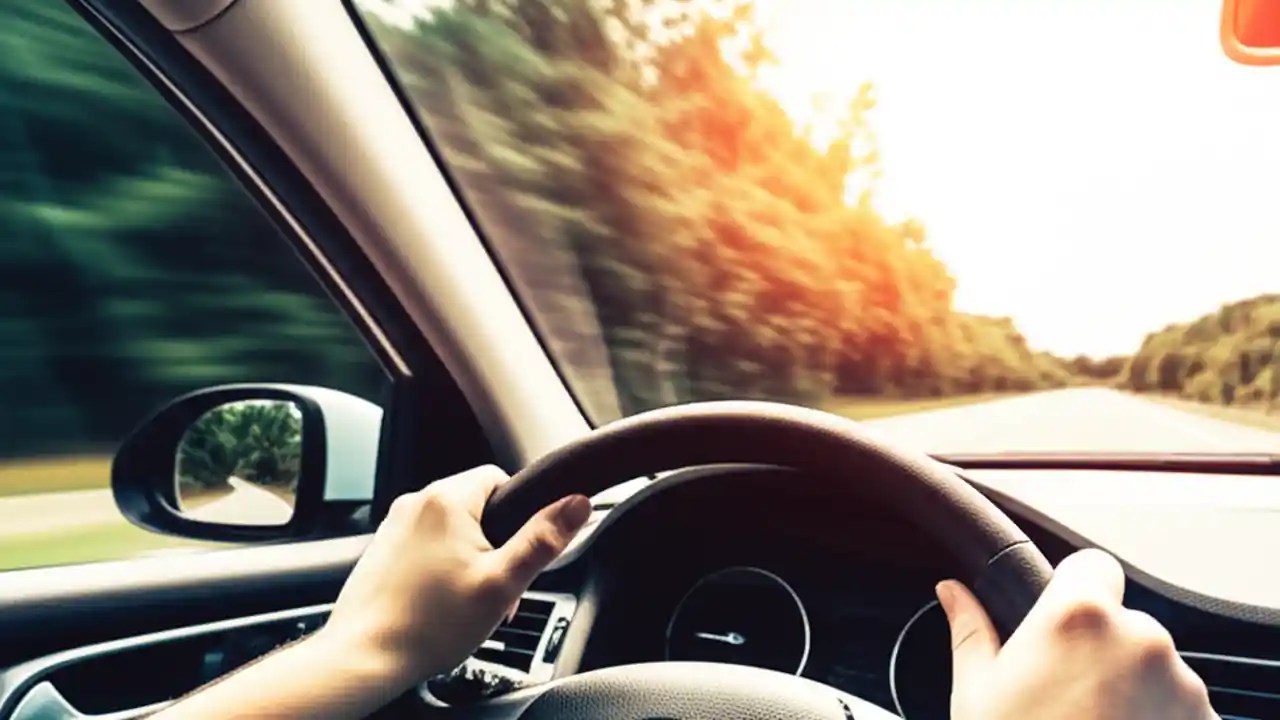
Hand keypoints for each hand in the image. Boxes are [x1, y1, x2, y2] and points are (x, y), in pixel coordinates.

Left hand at [318, 465, 591, 690]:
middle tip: (496, 587)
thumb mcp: (501, 582)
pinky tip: (443, 605)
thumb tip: (577, 504)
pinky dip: (442, 569)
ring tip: (469, 602)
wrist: (365, 657)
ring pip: (452, 530)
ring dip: (470, 560)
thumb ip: (542, 540)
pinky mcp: (382, 550)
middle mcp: (415, 503)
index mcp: (447, 499)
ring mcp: (394, 526)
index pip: (500, 479)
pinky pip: (426, 547)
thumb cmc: (428, 624)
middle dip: (495, 544)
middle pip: (477, 507)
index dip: (519, 514)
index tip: (518, 550)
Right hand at [938, 549, 1217, 719]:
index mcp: (1077, 618)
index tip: (1059, 620)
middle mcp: (1139, 640)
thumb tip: (952, 592)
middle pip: (1124, 623)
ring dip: (1133, 689)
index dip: (1075, 588)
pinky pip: (1179, 709)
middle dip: (1101, 650)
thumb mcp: (976, 693)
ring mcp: (1181, 686)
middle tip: (1064, 693)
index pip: (1093, 565)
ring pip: (1155, 668)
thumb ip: (970, 630)